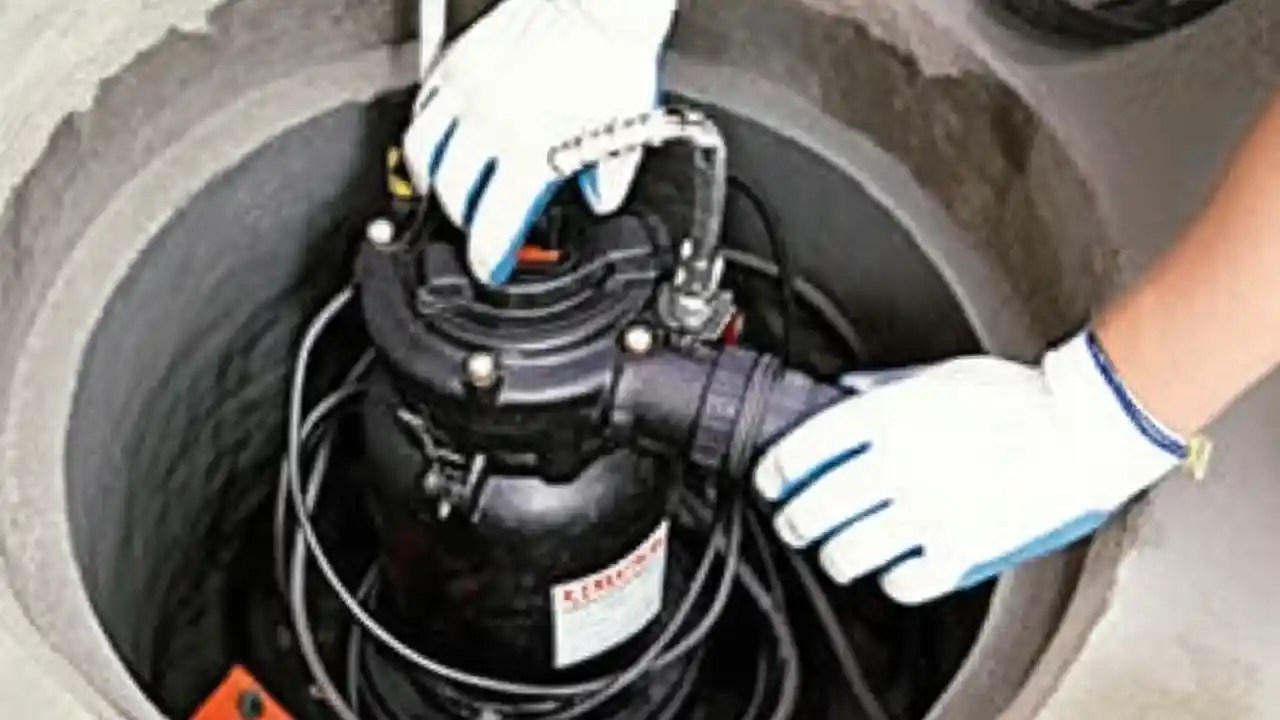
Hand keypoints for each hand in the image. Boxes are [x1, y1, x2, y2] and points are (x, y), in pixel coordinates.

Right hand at [402, 0, 676, 283]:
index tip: (491, 267)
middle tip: (476, 228)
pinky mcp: (458, 64)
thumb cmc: (612, 54)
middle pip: (455, 197)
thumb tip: (602, 198)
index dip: (489, 259)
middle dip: (465, 223)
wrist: (596, 3)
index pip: (494, 227)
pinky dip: (426, 133)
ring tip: (444, 192)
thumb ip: (611, 174)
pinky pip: (424, 109)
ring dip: (432, 183)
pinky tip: (438, 139)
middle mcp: (491, 129)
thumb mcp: (627, 129)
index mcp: (532, 155)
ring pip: (423, 155)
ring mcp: (468, 95)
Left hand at [753, 330, 1189, 604]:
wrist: (1084, 427)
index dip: (774, 473)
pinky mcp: (962, 550)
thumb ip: (884, 388)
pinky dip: (889, 580)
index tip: (772, 481)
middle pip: (813, 509)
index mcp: (888, 416)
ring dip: (833, 555)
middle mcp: (899, 465)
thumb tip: (842, 393)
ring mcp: (929, 512)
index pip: (801, 451)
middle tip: (795, 522)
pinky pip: (902, 582)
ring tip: (837, 551)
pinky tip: (891, 568)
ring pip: (847, 553)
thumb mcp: (939, 374)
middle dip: (793, 521)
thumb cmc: (1020, 396)